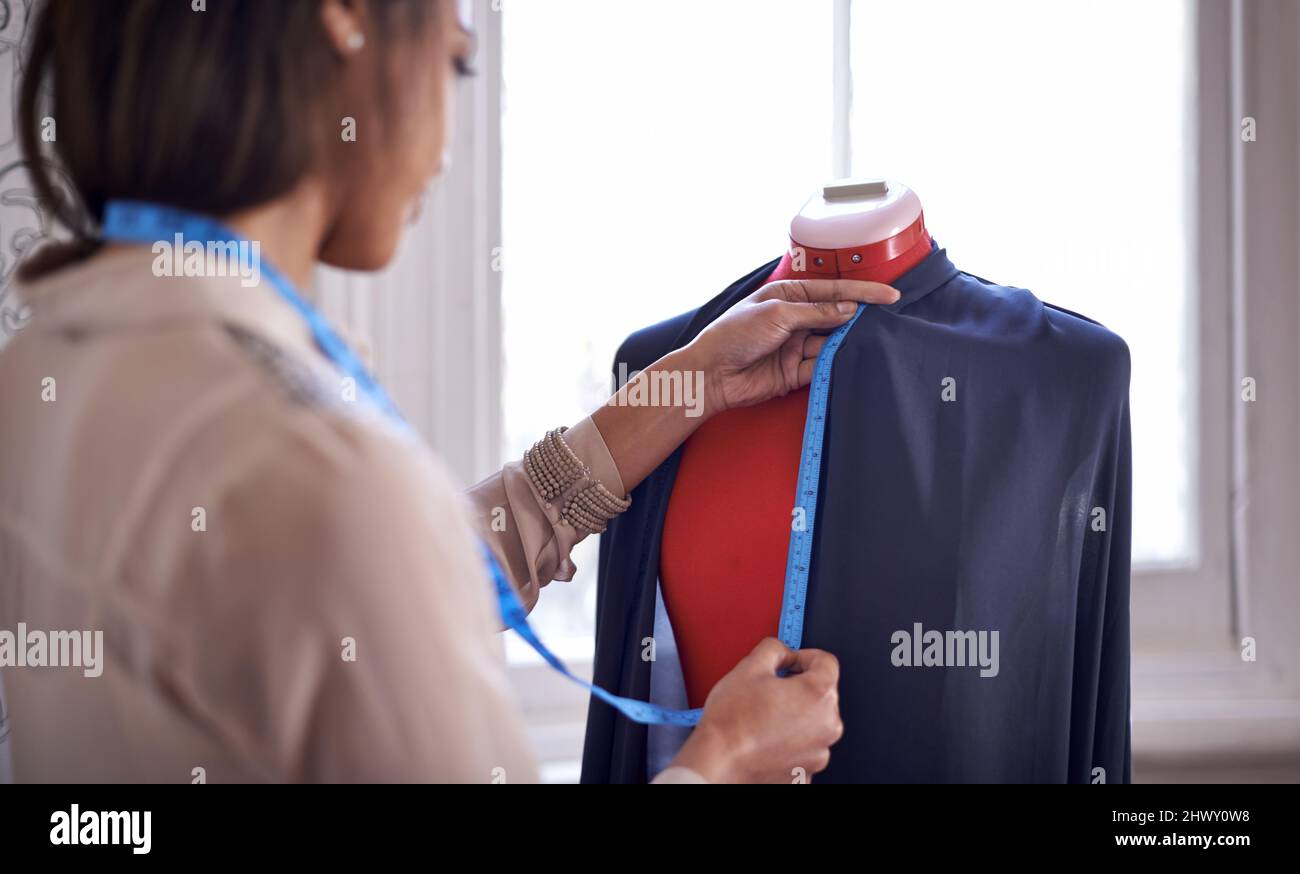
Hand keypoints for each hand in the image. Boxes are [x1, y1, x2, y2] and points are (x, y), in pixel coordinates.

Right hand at [669, 638, 843, 783]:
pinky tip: (766, 738)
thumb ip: (774, 649)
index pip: (826, 662)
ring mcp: (819, 753)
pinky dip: (789, 741)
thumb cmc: (732, 723)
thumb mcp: (749, 667)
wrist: (717, 762)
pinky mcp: (807, 773)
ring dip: (795, 715)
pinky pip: (803, 748)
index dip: (805, 657)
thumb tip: (782, 653)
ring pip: (813, 723)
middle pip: (822, 694)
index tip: (791, 661)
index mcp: (818, 695)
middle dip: (798, 688)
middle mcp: (827, 725)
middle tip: (770, 690)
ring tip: (763, 717)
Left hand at [684, 278, 898, 414]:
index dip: (861, 292)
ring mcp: (795, 347)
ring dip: (847, 342)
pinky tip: (848, 359)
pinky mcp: (794, 373)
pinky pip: (822, 367)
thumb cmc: (734, 334)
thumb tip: (849, 309)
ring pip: (832, 343)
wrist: (711, 373)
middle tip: (886, 318)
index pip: (832, 291)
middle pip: (835, 317)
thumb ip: (816, 312)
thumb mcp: (777, 313)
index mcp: (788, 295)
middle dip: (858, 318)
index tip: (888, 295)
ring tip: (869, 339)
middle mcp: (794, 320)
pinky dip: (834, 364)